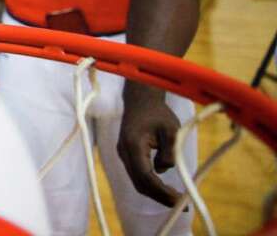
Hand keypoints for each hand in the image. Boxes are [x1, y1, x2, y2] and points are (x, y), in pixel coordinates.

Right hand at [116, 89, 182, 206]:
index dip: (161, 191)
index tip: (179, 200)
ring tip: (176, 198)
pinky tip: (165, 187)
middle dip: (159, 196)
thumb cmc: (158, 113)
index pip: (145, 175)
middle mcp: (124, 152)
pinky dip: (151, 185)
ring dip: (155, 192)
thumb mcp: (171, 129)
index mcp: (133, 144)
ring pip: (137, 181)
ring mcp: (124, 154)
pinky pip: (138, 175)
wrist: (140, 101)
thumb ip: (170, 151)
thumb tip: (164, 169)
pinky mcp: (127, 156)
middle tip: (181, 204)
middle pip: (139, 183)